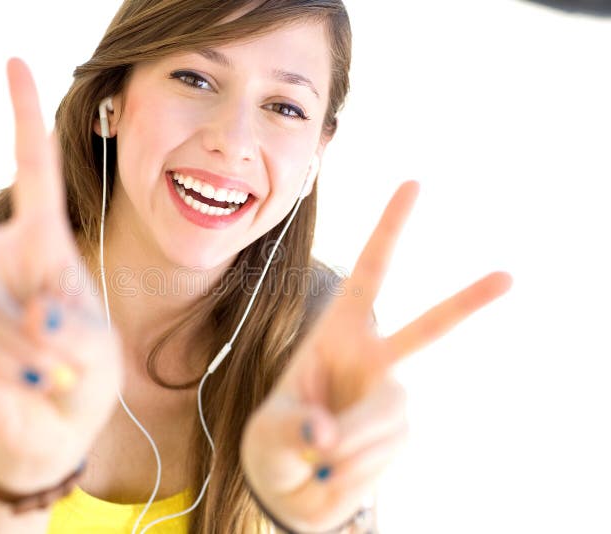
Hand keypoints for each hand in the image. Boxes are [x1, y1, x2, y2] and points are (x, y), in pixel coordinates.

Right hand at [0, 58, 122, 490]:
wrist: (53, 433)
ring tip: (53, 374)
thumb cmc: (84, 379)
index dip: (26, 118)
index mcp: (44, 246)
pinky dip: (23, 372)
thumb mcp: (100, 348)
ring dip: (40, 353)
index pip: (36, 171)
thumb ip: (74, 327)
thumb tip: (34, 316)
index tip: (14, 64)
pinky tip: (31, 383)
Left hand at [241, 181, 512, 530]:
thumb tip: (327, 440)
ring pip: (380, 420)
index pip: (368, 274)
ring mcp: (392, 397)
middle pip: (426, 331)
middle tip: (508, 277)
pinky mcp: (401, 434)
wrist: (292, 482)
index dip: (390, 230)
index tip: (414, 183)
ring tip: (317, 457)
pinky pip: (376, 456)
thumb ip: (294, 429)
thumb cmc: (277, 440)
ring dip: (341, 448)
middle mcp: (373, 357)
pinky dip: (347, 472)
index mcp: (337, 332)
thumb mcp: (269, 430)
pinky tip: (334, 470)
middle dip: (466, 304)